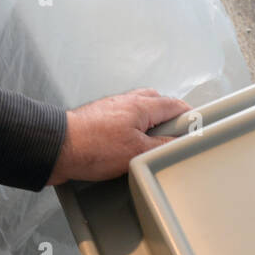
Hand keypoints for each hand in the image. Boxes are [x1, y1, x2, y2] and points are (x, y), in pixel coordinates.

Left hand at [46, 88, 189, 184]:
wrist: (56, 149)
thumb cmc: (92, 147)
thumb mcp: (137, 152)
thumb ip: (162, 147)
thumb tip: (180, 144)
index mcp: (141, 105)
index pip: (175, 105)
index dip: (190, 116)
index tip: (198, 126)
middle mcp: (126, 102)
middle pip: (157, 104)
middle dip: (169, 119)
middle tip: (175, 138)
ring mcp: (110, 110)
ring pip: (139, 113)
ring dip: (149, 126)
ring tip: (152, 145)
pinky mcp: (98, 122)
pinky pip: (123, 122)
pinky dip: (132, 131)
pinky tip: (129, 147)